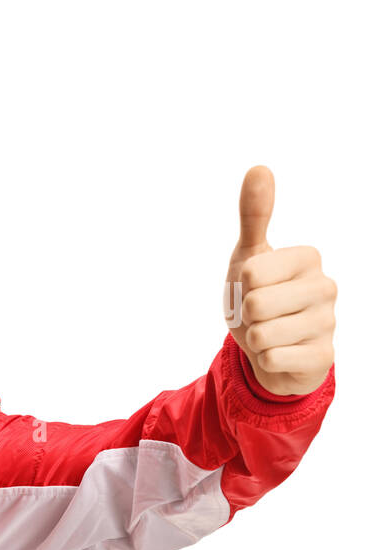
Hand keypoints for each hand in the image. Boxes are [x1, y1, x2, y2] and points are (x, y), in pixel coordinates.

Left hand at [223, 165, 335, 395]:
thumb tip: (259, 168)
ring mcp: (328, 323)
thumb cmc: (259, 296)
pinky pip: (272, 359)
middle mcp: (326, 286)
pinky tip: (281, 353)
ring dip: (254, 339)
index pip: (250, 273)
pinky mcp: (324, 357)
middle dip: (246, 315)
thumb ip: (253, 215)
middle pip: (255, 304)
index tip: (254, 288)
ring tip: (270, 333)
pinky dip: (265, 360)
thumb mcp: (249, 255)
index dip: (241, 286)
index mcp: (309, 257)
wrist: (270, 347)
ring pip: (261, 335)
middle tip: (259, 315)